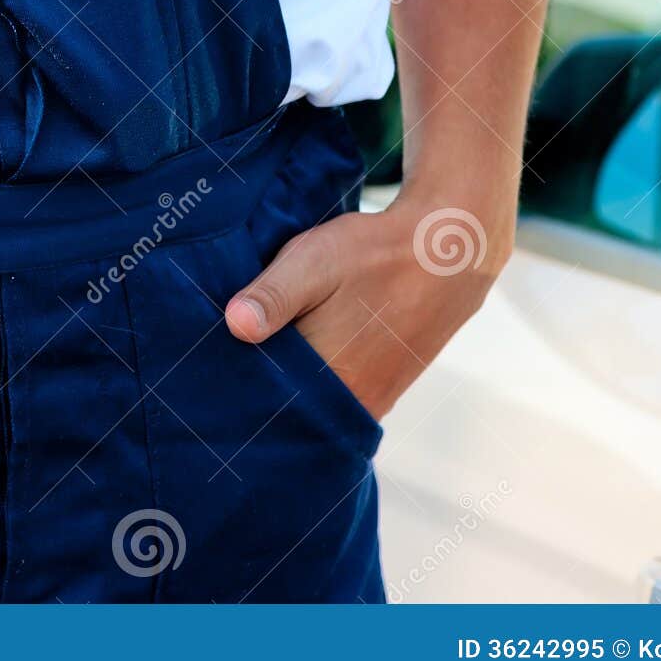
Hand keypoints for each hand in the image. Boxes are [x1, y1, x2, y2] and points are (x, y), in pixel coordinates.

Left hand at [223, 191, 510, 418]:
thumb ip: (273, 295)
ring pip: (313, 407)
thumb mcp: (314, 261)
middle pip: (288, 411)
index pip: (266, 402)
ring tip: (257, 360)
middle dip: (257, 392)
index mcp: (331, 378)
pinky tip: (296, 358)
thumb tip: (235, 325)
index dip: (235, 390)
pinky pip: (337, 399)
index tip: (209, 376)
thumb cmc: (377, 253)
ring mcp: (375, 399)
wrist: (450, 249)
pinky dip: (313, 385)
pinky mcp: (386, 388)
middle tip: (223, 369)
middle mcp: (355, 401)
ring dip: (287, 389)